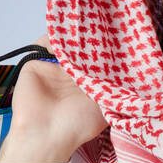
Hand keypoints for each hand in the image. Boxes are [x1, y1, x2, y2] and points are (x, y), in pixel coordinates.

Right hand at [0, 34, 108, 162]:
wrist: (47, 134)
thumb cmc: (78, 125)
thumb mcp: (106, 104)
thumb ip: (112, 85)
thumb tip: (125, 65)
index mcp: (87, 83)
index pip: (97, 58)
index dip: (106, 47)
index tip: (116, 37)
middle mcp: (71, 74)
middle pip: (81, 47)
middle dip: (91, 37)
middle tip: (102, 27)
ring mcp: (53, 68)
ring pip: (64, 43)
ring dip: (73, 36)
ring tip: (84, 30)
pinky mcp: (36, 63)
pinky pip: (46, 42)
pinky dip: (55, 36)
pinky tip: (66, 37)